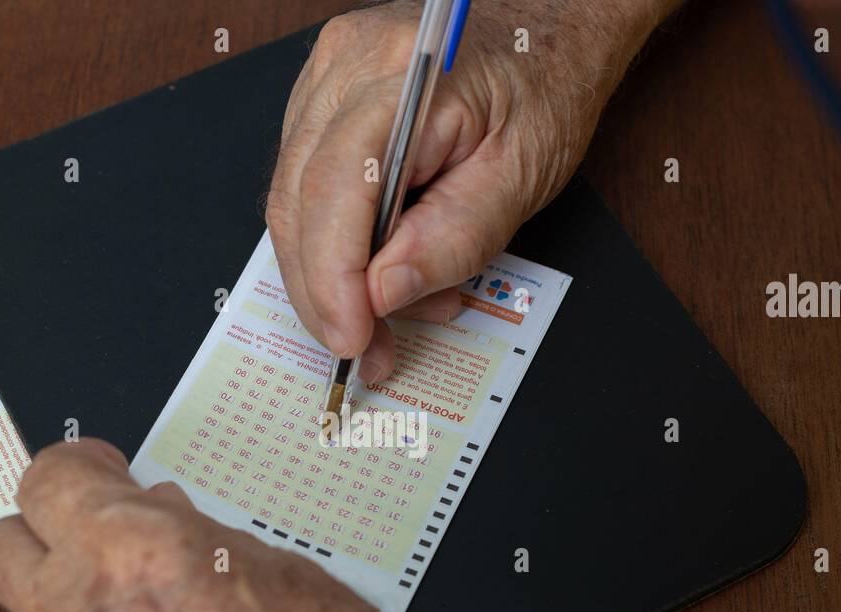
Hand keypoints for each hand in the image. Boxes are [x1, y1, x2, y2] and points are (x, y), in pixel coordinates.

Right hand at [266, 0, 671, 380]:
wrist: (546, 28)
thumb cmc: (543, 86)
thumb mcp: (522, 174)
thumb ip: (454, 238)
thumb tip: (380, 293)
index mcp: (402, 76)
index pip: (334, 188)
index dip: (332, 277)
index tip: (352, 338)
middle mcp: (346, 67)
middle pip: (298, 202)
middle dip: (326, 294)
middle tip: (367, 351)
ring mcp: (325, 80)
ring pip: (294, 204)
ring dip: (331, 278)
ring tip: (389, 318)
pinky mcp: (321, 102)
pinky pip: (307, 189)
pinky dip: (337, 245)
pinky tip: (384, 271)